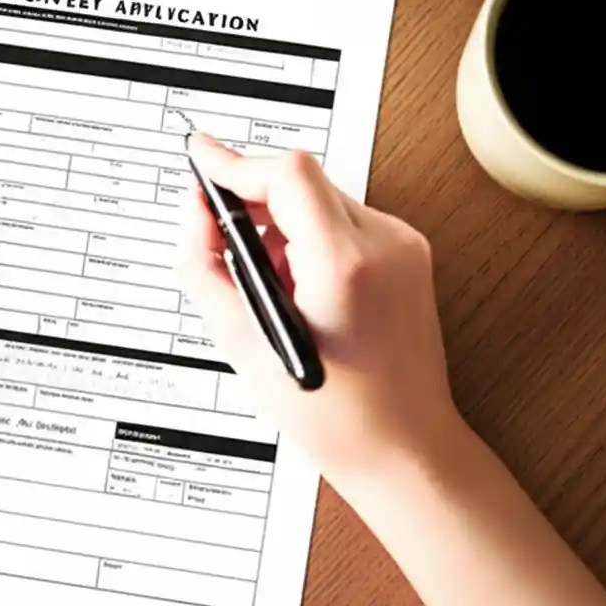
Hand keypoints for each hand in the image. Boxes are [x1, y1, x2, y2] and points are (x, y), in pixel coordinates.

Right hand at [177, 134, 466, 481]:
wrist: (403, 448)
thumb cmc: (337, 416)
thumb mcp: (244, 346)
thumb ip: (206, 270)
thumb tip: (197, 218)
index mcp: (346, 264)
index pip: (286, 175)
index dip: (234, 163)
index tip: (201, 157)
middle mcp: (385, 244)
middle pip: (300, 182)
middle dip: (252, 205)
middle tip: (220, 243)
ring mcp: (403, 247)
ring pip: (318, 201)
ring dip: (279, 228)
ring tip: (271, 292)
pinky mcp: (407, 255)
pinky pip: (340, 223)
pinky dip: (307, 243)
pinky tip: (299, 294)